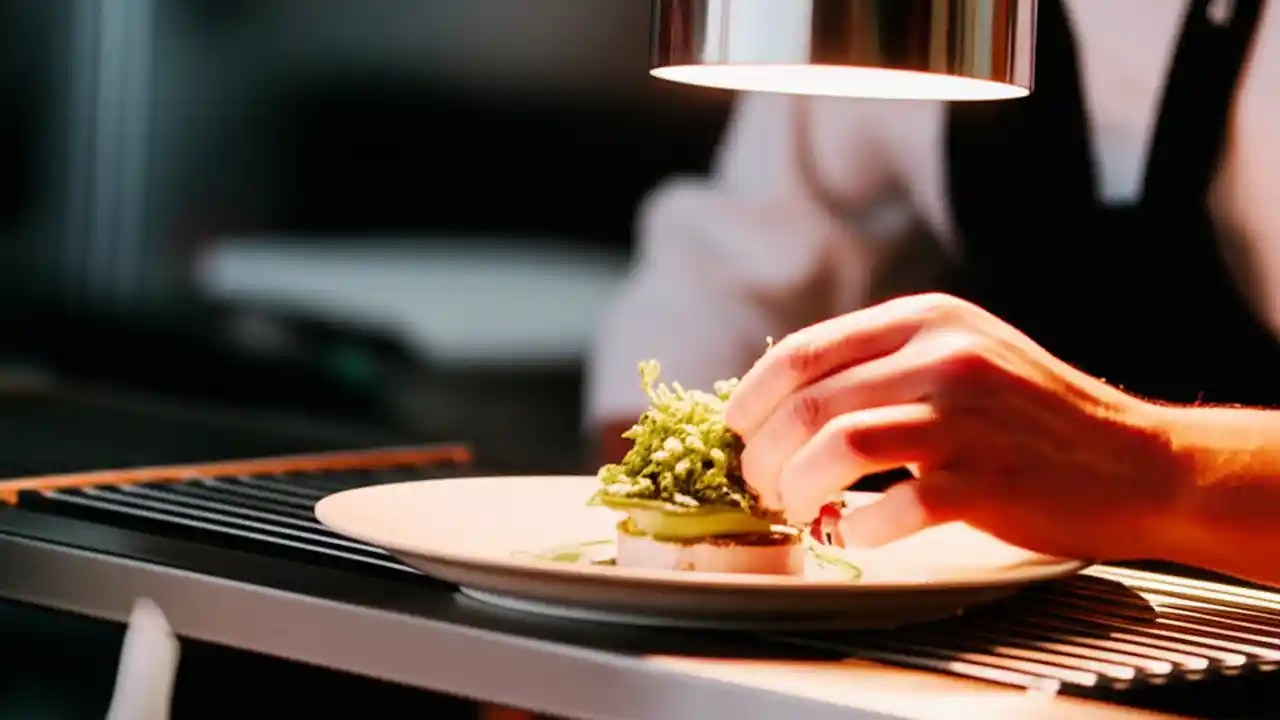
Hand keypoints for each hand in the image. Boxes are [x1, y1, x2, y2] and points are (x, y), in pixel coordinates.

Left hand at [723, 293, 1188, 561]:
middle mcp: (941, 356)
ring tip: (795, 509)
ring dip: (797, 489)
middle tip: (759, 485)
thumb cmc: (1030, 415)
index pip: (801, 353)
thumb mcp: (959, 353)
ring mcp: (965, 417)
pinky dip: (859, 529)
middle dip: (762, 454)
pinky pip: (892, 506)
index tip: (734, 432)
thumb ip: (881, 361)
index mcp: (923, 320)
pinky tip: (858, 534)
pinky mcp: (986, 480)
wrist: (1134, 461)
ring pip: (836, 447)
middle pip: (807, 404)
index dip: (751, 399)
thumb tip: (780, 399)